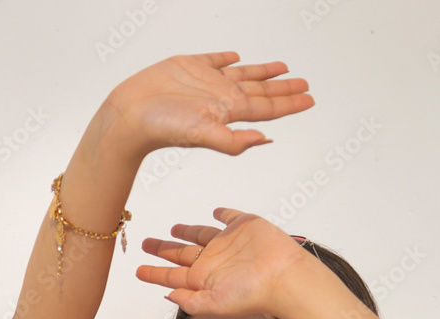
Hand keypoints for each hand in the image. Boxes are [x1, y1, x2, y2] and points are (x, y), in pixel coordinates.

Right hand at [102, 51, 313, 157]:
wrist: (129, 115)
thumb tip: (266, 139)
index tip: (310, 99)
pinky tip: (235, 56)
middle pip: (262, 92)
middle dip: (284, 89)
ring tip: (282, 68)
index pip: (269, 108)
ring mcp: (206, 81)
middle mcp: (221, 97)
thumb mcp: (203, 134)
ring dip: (264, 73)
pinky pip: (213, 60)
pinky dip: (226, 58)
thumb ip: (233, 140)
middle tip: (305, 84)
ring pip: (243, 75)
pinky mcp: (187, 67)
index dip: (291, 104)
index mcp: (229, 112)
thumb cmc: (162, 128)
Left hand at [136, 209, 312, 316]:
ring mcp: (229, 242)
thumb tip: (166, 294)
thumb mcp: (215, 303)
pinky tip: (215, 211)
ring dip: (186, 232)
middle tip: (146, 244)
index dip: (154, 273)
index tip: (137, 270)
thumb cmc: (253, 294)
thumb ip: (190, 301)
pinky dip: (222, 213)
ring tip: (173, 229)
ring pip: (201, 235)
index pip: (172, 276)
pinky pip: (229, 217)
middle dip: (163, 250)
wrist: (284, 276)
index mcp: (204, 279)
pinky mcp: (244, 226)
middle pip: (181, 254)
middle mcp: (214, 260)